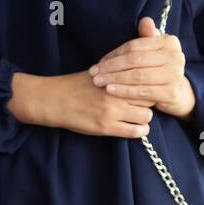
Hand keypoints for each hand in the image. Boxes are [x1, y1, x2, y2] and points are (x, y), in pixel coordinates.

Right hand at [9, 71, 151, 138]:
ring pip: (146, 116)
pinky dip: (139, 131)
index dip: (147, 87)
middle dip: (148, 102)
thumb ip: (117, 74)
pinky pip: (135, 132)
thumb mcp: (97, 73)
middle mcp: (115, 94)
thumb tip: (137, 75)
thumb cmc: (74, 85)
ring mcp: (111, 111)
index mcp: (113, 78)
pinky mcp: (106, 127)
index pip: (145, 81)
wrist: (54, 100)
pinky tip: (135, 129)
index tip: (144, 91)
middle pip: (149, 98)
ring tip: (137, 117)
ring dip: (144, 117)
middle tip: (141, 105)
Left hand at [90, 17, 195, 117]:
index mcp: (169, 42)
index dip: (114, 54)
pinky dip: (124, 91)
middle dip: (111, 67)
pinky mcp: (171, 93)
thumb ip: (146, 36)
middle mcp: (176, 57)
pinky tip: (110, 90)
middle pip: (135, 60)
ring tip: (98, 82)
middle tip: (93, 73)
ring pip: (138, 76)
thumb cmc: (156, 67)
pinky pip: (143, 92)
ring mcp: (175, 75)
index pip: (135, 46)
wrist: (175, 91)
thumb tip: (145, 20)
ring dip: (115, 79)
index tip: (99, 61)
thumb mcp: (151, 50)